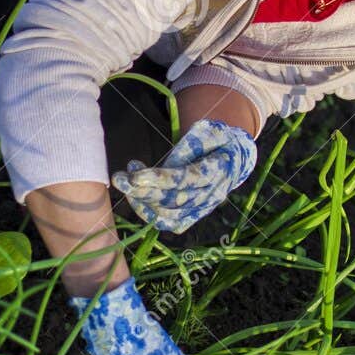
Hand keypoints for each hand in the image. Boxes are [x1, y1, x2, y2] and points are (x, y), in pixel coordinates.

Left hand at [111, 118, 256, 232]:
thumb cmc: (219, 141)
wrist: (235, 160)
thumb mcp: (212, 131)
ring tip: (124, 180)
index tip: (135, 174)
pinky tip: (135, 199)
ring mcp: (202, 209)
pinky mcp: (194, 216)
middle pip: (172, 199)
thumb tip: (172, 161)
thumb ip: (194, 142)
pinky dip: (150, 215)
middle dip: (141, 191)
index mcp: (217, 172)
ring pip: (168, 215)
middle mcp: (210, 196)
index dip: (159, 179)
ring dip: (141, 201)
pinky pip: (170, 224)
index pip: (185, 179)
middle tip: (118, 178)